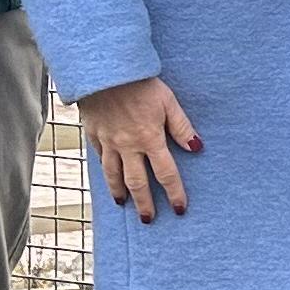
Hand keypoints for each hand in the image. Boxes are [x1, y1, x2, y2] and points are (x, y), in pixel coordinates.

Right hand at [77, 75, 198, 222]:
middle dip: (145, 203)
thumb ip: (181, 126)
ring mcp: (108, 142)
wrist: (104, 70)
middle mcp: (128, 146)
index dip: (174, 193)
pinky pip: (98, 157)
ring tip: (124, 204)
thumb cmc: (140, 82)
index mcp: (150, 139)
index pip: (166, 174)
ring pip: (113, 175)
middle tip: (149, 219)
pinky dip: (103, 170)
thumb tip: (197, 148)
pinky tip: (107, 176)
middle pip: (137, 182)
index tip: (179, 209)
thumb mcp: (168, 101)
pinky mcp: (93, 134)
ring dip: (120, 192)